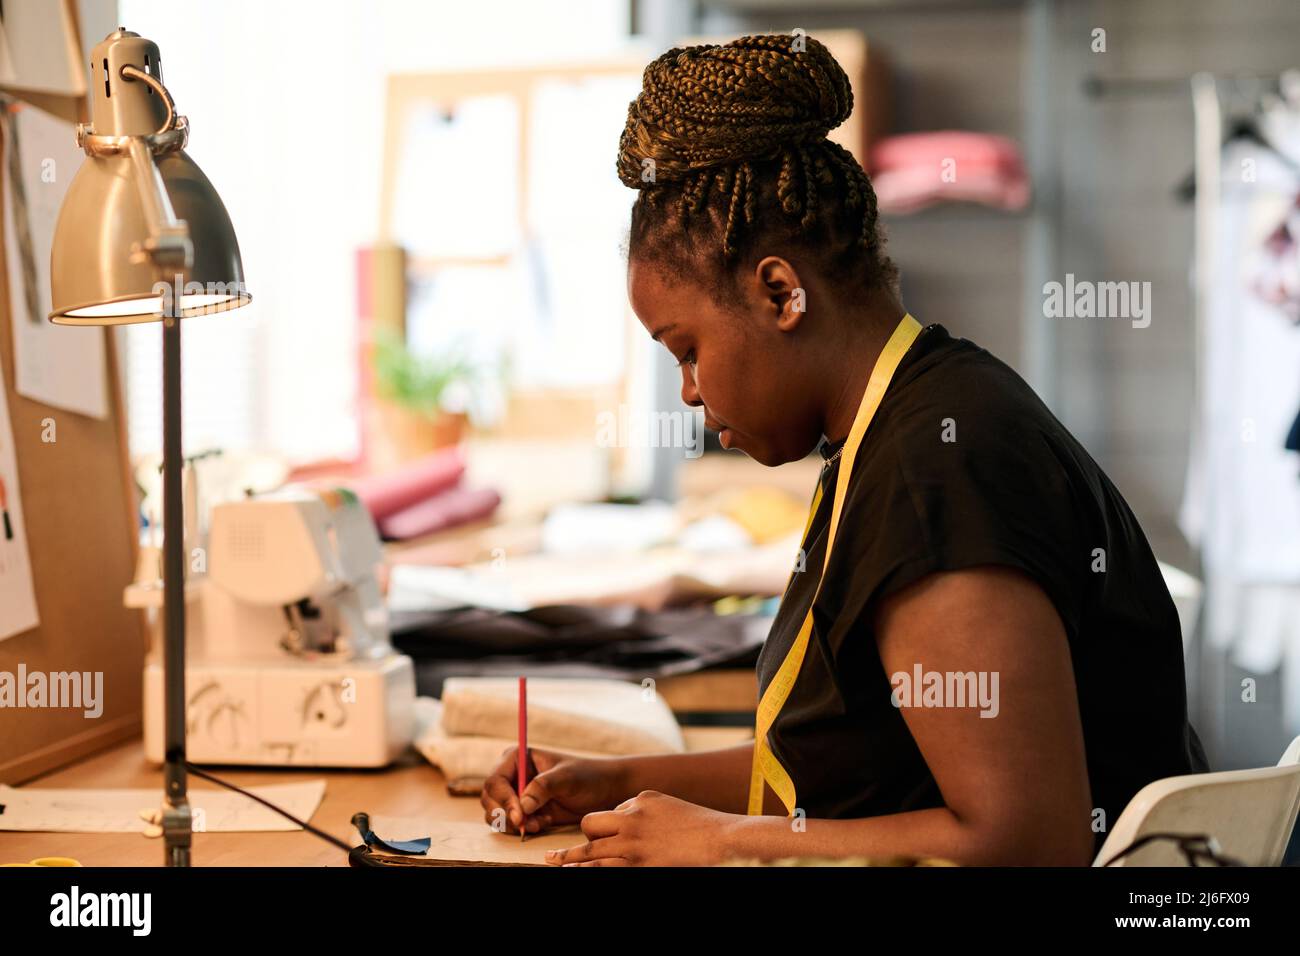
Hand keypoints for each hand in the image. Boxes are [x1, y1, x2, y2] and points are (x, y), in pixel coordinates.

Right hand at [480, 746, 629, 835]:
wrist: (602, 792)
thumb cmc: (587, 777)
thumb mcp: (567, 778)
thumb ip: (543, 787)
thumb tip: (522, 805)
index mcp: (517, 757)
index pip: (495, 780)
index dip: (503, 800)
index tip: (520, 816)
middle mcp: (511, 775)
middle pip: (489, 799)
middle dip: (506, 815)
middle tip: (528, 824)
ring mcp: (515, 794)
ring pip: (495, 814)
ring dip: (514, 824)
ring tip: (540, 822)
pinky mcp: (522, 811)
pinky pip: (509, 824)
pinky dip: (522, 828)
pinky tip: (543, 823)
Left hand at [545, 790, 738, 865]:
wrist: (722, 842)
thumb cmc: (701, 827)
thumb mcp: (669, 806)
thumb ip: (645, 809)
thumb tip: (623, 814)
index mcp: (641, 801)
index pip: (610, 812)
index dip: (608, 826)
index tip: (609, 835)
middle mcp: (631, 820)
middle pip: (591, 826)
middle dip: (585, 838)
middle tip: (569, 850)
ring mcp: (632, 846)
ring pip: (589, 851)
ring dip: (569, 859)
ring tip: (552, 862)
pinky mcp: (636, 866)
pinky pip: (602, 870)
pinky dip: (585, 870)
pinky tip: (572, 872)